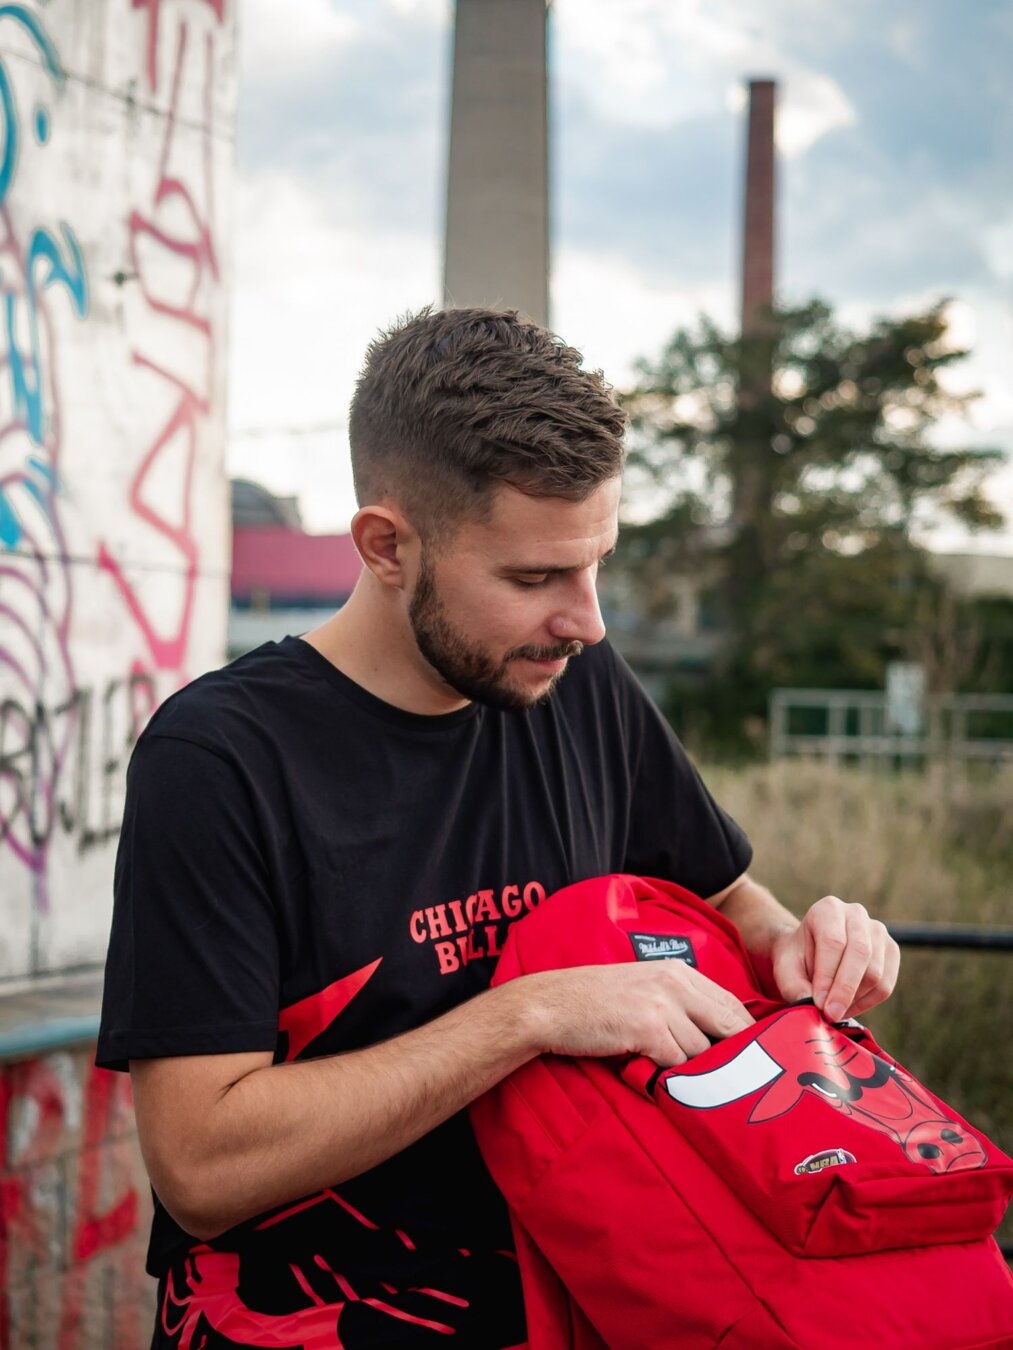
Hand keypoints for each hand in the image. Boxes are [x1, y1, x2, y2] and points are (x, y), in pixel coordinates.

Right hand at [522, 962, 753, 1067]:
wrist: (551, 1005)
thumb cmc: (593, 1002)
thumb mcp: (643, 988)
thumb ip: (679, 1003)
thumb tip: (714, 1037)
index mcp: (678, 971)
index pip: (731, 1004)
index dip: (748, 1035)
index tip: (759, 1058)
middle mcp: (675, 983)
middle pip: (729, 1026)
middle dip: (740, 1057)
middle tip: (747, 1083)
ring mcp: (663, 1005)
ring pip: (703, 1051)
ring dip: (695, 1071)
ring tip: (684, 1080)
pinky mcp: (648, 1029)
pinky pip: (677, 1064)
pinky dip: (672, 1077)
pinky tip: (658, 1076)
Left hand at [770, 895, 899, 1021]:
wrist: (810, 953)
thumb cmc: (797, 959)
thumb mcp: (785, 969)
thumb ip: (794, 986)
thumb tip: (815, 1005)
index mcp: (828, 909)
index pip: (834, 942)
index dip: (827, 976)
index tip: (819, 1004)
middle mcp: (856, 913)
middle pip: (860, 953)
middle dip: (845, 989)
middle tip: (830, 1015)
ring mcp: (878, 931)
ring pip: (876, 972)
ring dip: (855, 999)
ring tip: (834, 1011)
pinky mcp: (891, 951)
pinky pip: (886, 984)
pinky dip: (868, 1002)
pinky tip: (848, 1008)